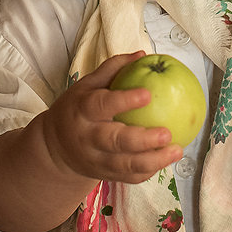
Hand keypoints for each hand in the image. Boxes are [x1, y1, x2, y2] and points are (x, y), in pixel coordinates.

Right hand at [40, 51, 182, 183]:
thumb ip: (112, 69)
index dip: (123, 101)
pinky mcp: (104, 175)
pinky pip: (128, 177)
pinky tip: (166, 161)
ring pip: (125, 165)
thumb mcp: (86, 85)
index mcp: (82, 110)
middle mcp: (87, 137)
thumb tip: (142, 54)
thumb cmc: (77, 109)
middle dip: (142, 140)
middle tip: (166, 133)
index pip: (101, 105)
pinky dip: (148, 172)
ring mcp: (96, 159)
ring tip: (177, 150)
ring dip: (153, 161)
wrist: (54, 148)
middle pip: (114, 141)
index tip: (147, 94)